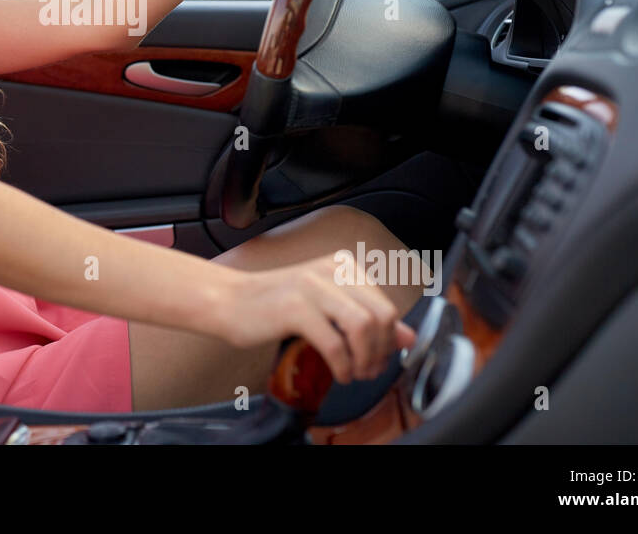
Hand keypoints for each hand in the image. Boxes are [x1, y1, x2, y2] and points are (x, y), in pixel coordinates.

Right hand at [220, 252, 415, 383]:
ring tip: (354, 373)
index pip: (385, 304)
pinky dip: (343, 365)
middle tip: (368, 370)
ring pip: (363, 327)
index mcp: (341, 264)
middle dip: (381, 351)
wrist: (229, 301)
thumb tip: (408, 337)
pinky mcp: (295, 308)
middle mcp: (330, 269)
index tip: (377, 357)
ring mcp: (312, 286)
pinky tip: (339, 373)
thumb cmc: (274, 304)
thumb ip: (367, 318)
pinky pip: (335, 343)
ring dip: (364, 360)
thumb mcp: (326, 307)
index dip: (388, 338)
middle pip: (380, 315)